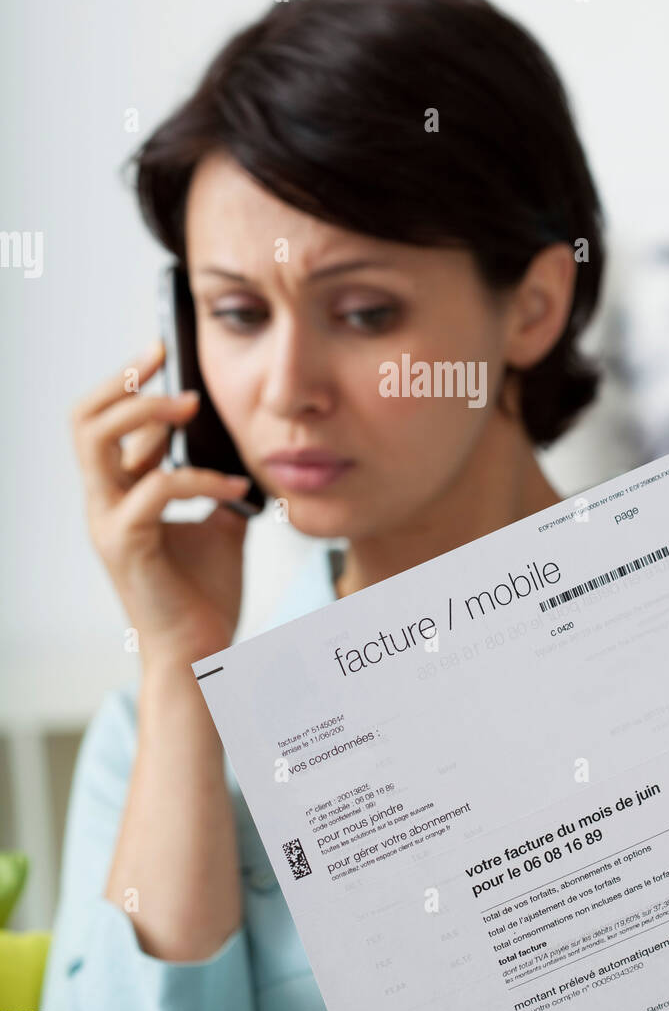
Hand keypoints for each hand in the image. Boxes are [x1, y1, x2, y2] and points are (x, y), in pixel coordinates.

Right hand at [70, 340, 254, 665]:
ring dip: (146, 411)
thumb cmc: (205, 595)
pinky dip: (200, 479)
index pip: (109, 421)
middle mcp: (104, 504)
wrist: (202, 656)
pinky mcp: (125, 546)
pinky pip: (155, 489)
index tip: (170, 354)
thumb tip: (241, 449)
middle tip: (165, 358)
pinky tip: (238, 491)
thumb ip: (217, 486)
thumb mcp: (219, 525)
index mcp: (121, 495)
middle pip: (84, 419)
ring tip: (192, 406)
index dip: (137, 384)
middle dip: (124, 379)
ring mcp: (108, 523)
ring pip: (97, 440)